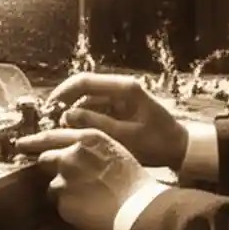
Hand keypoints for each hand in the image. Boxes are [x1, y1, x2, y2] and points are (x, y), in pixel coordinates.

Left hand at [14, 128, 155, 229]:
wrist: (137, 207)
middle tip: (67, 177)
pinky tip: (87, 209)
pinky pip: (60, 203)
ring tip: (86, 197)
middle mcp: (71, 155)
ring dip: (63, 190)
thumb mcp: (114, 150)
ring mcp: (64, 178)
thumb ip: (90, 146)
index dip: (33, 140)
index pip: (51, 136)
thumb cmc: (132, 179)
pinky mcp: (63, 201)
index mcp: (87, 138)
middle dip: (51, 167)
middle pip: (46, 158)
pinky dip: (70, 206)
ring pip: (53, 184)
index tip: (20, 143)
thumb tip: (74, 149)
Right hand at [45, 73, 187, 168]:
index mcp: (125, 88)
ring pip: (88, 99)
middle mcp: (121, 88)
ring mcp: (120, 97)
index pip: (85, 81)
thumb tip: (67, 115)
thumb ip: (96, 124)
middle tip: (49, 121)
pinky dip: (84, 118)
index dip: (63, 92)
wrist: (180, 149)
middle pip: (84, 88)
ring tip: (59, 130)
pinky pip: (96, 109)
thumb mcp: (126, 136)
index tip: (48, 108)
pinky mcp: (120, 108)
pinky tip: (74, 132)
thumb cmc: (157, 143)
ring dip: (73, 112)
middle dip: (65, 102)